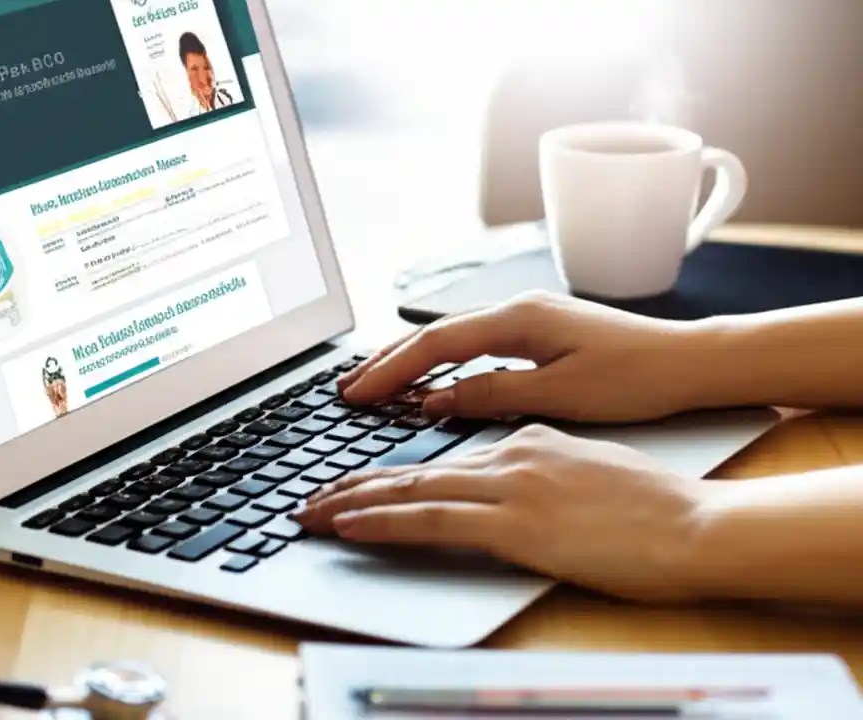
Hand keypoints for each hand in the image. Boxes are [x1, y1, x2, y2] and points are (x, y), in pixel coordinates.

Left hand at [293, 425, 717, 601]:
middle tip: (312, 498)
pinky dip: (383, 521)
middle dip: (356, 485)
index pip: (444, 458)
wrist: (695, 524)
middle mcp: (510, 454)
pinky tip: (350, 527)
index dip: (395, 473)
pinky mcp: (514, 522)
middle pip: (415, 468)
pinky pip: (432, 518)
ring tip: (311, 515)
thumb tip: (518, 473)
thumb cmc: (657, 506)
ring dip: (353, 503)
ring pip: (412, 488)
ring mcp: (510, 486)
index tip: (360, 483)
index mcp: (529, 440)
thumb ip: (546, 467)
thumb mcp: (591, 470)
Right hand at [339, 292, 713, 422]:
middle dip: (387, 362)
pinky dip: (440, 360)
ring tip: (372, 383)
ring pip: (450, 337)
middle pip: (434, 334)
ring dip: (409, 360)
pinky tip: (427, 378)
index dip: (392, 371)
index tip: (357, 395)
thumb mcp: (560, 395)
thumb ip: (492, 395)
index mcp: (519, 319)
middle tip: (347, 389)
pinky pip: (472, 343)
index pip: (436, 345)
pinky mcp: (537, 330)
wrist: (691, 360)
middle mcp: (517, 308)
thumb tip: (435, 402)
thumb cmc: (637, 378)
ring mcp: (527, 316)